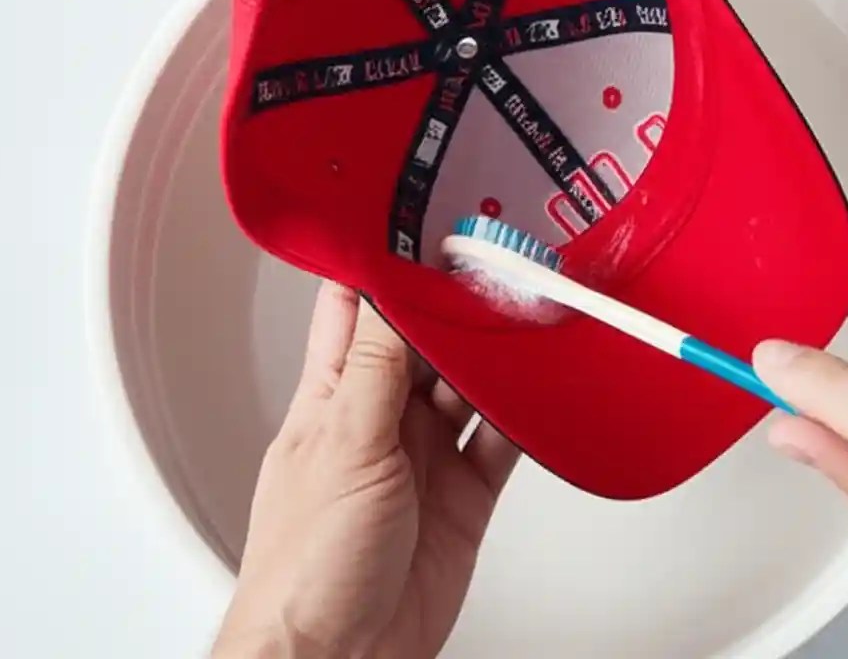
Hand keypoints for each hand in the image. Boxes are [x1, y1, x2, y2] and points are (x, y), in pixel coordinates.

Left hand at [212, 282, 519, 658]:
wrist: (341, 655)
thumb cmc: (307, 565)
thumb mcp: (344, 445)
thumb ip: (376, 370)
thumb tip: (390, 295)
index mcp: (334, 397)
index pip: (357, 311)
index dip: (386, 268)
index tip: (424, 231)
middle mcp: (382, 420)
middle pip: (428, 343)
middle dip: (460, 310)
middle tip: (501, 272)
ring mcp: (426, 457)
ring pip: (471, 387)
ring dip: (497, 360)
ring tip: (530, 322)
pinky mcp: (465, 495)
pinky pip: (502, 440)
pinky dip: (524, 418)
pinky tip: (540, 395)